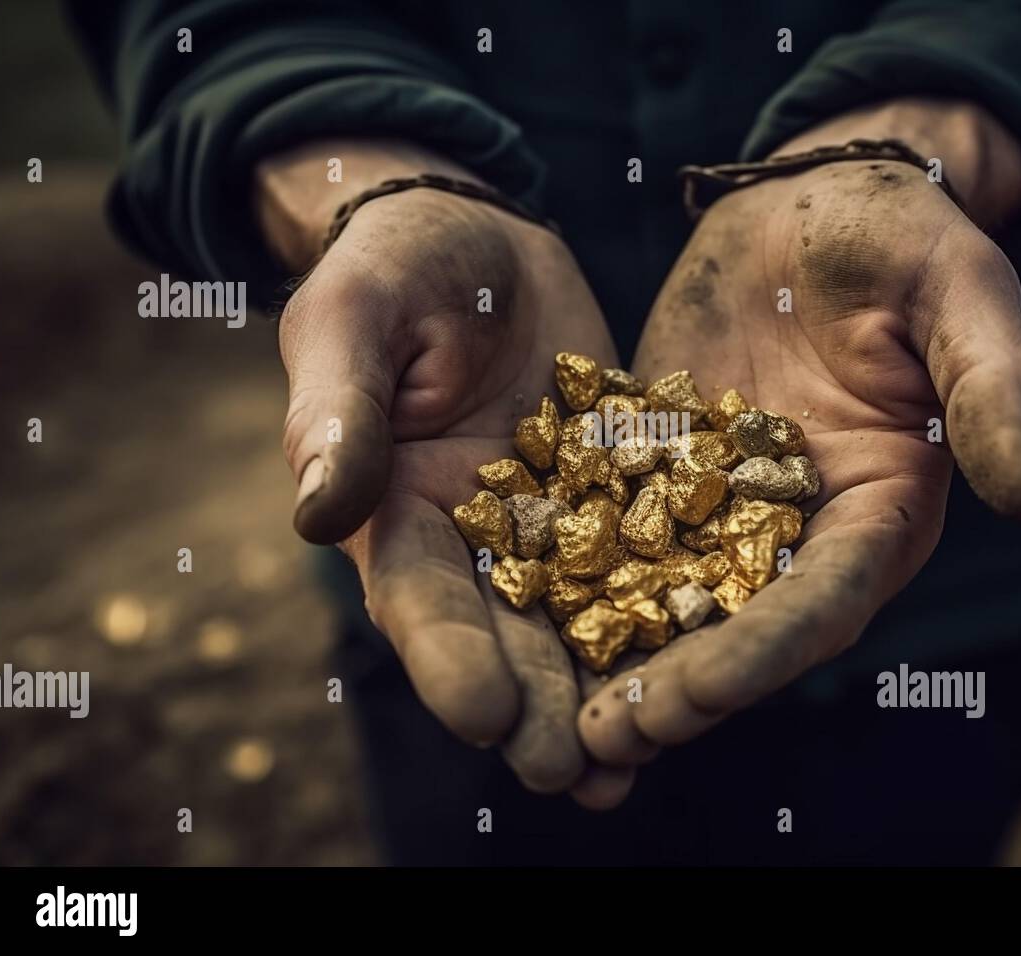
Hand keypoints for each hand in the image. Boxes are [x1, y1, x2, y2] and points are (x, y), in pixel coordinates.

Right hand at [260, 141, 632, 803]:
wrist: (480, 238)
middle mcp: (473, 538)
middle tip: (570, 775)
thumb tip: (314, 515)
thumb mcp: (357, 317)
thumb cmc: (397, 265)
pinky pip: (647, 556)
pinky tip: (705, 660)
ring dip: (601, 690)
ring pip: (577, 619)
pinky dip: (668, 612)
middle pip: (503, 635)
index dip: (448, 659)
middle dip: (535, 707)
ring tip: (632, 762)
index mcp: (395, 510)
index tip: (486, 714)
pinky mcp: (616, 495)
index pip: (417, 597)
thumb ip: (338, 411)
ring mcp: (549, 523)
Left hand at [578, 100, 1020, 773]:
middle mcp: (803, 527)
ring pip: (672, 598)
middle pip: (742, 625)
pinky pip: (613, 532)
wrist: (806, 203)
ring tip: (555, 721)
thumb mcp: (958, 289)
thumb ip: (996, 385)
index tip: (697, 695)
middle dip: (678, 685)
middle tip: (602, 741)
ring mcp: (726, 504)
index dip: (765, 651)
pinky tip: (513, 614)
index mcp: (883, 504)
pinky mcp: (662, 470)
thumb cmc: (899, 235)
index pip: (827, 598)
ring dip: (619, 659)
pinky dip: (573, 579)